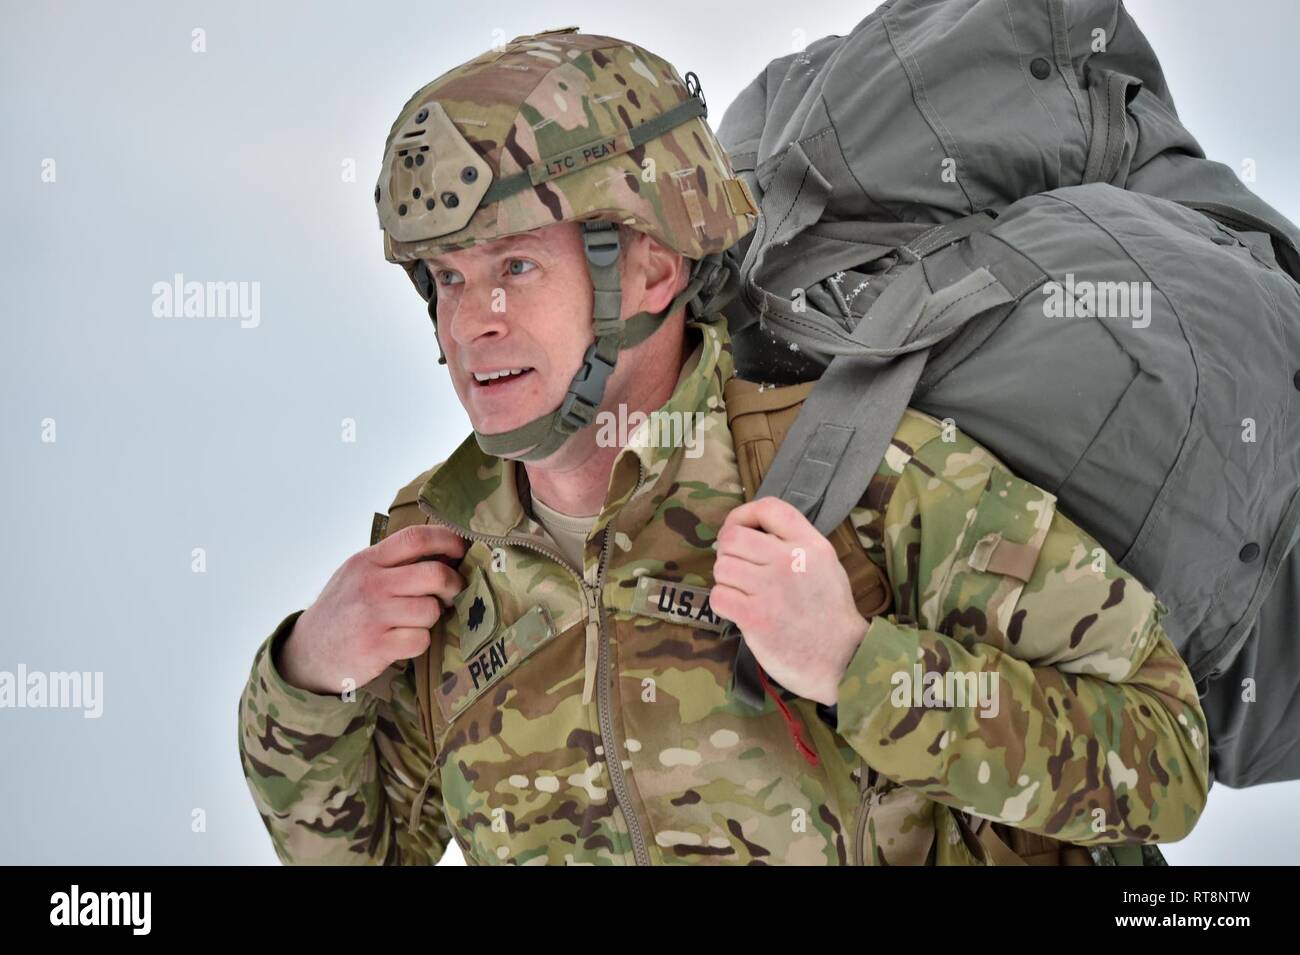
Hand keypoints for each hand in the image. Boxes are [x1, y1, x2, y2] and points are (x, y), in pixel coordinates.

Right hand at [277, 525, 467, 695]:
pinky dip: (419, 643)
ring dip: (432, 618)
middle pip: (434, 574)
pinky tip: (403, 641)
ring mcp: (372, 615)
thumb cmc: (344, 610)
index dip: (447, 539)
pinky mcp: (376, 646)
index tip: (463, 548)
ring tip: (415, 622)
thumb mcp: (358, 574)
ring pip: (431, 610)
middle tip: (452, 593)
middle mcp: (370, 584)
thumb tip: (445, 553)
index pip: (415, 538)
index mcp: (368, 561)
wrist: (308, 651)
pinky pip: (421, 640)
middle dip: (453, 584)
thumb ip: (393, 562)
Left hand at [710, 498, 868, 705]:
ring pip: (722, 567)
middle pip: (732, 538)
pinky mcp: (756, 617)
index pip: (768, 507)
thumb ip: (795, 541)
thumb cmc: (829, 612)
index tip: (739, 530)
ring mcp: (771, 589)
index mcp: (810, 544)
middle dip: (727, 552)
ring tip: (744, 593)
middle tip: (738, 569)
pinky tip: (740, 611)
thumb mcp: (825, 563)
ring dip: (727, 581)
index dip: (743, 514)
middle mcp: (790, 561)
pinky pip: (719, 596)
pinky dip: (724, 603)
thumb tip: (751, 530)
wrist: (843, 659)